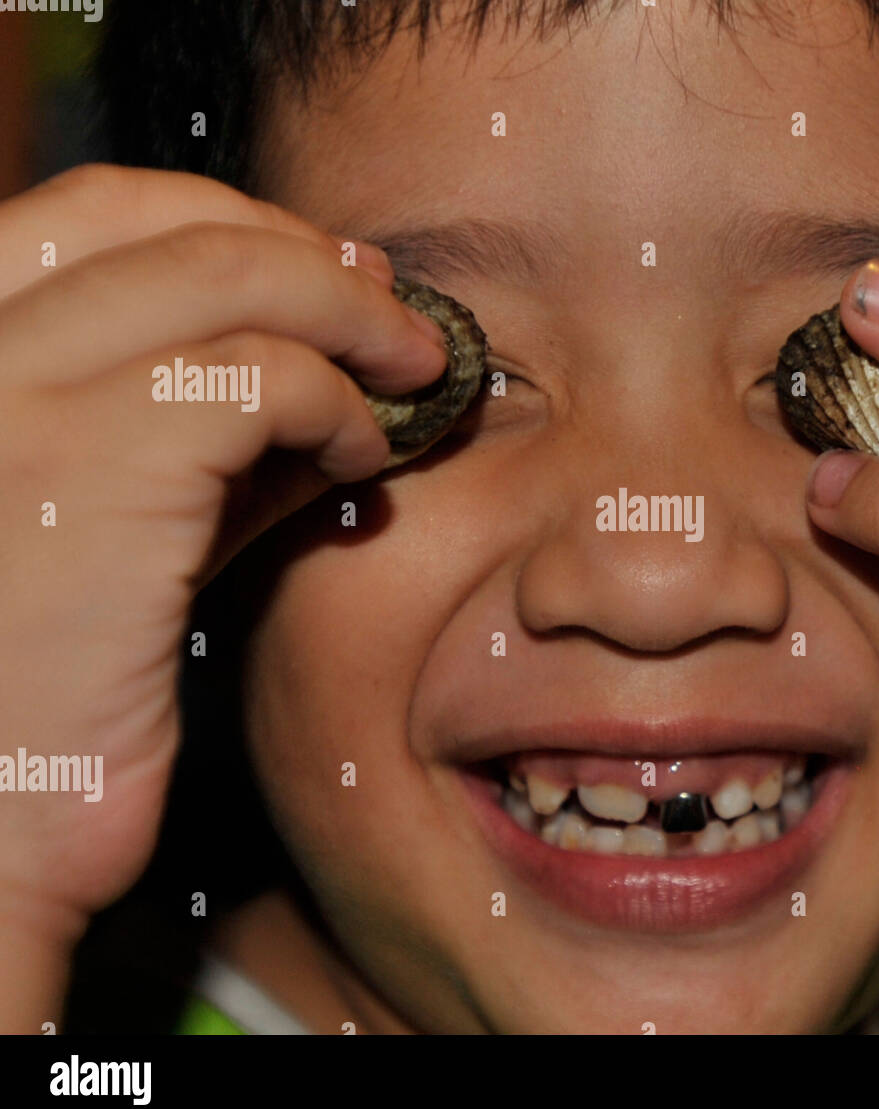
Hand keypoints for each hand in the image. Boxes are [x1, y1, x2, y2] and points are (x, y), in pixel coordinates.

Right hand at [0, 165, 444, 1026]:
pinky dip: (338, 404)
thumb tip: (316, 382)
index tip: (320, 270)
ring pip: (218, 276)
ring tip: (414, 372)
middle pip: (146, 216)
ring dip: (345, 316)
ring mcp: (5, 397)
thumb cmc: (40, 699)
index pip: (84, 216)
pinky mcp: (89, 466)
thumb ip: (187, 447)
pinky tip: (363, 460)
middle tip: (390, 308)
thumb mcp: (111, 532)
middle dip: (295, 251)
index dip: (220, 222)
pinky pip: (258, 380)